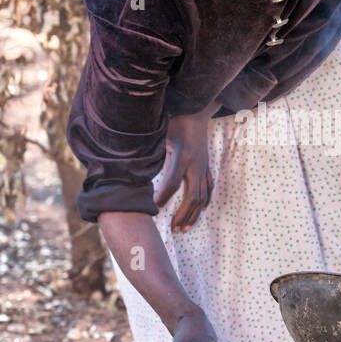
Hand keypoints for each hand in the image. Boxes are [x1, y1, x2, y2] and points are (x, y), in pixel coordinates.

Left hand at [156, 113, 212, 231]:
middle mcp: (196, 164)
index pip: (172, 183)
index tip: (153, 208)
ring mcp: (203, 166)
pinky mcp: (207, 166)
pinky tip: (199, 212)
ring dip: (194, 214)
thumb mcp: (159, 133)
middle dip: (182, 215)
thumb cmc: (174, 121)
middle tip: (173, 229)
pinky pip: (209, 188)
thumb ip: (149, 151)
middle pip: (192, 196)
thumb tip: (131, 167)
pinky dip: (204, 202)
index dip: (163, 198)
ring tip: (183, 229)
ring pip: (202, 196)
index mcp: (182, 156)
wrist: (196, 111)